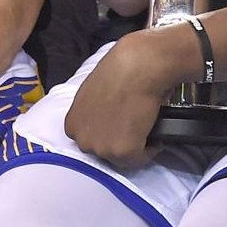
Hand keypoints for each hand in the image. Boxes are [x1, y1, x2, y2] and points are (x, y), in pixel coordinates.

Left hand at [63, 31, 178, 167]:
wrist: (137, 68)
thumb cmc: (118, 69)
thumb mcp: (92, 91)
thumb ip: (93, 110)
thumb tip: (106, 115)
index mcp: (72, 124)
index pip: (89, 138)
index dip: (106, 132)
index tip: (119, 125)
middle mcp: (82, 140)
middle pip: (104, 150)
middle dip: (118, 140)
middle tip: (134, 126)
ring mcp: (102, 148)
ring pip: (122, 157)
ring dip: (135, 144)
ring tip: (145, 127)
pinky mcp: (123, 153)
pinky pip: (140, 158)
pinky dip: (150, 148)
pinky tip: (153, 131)